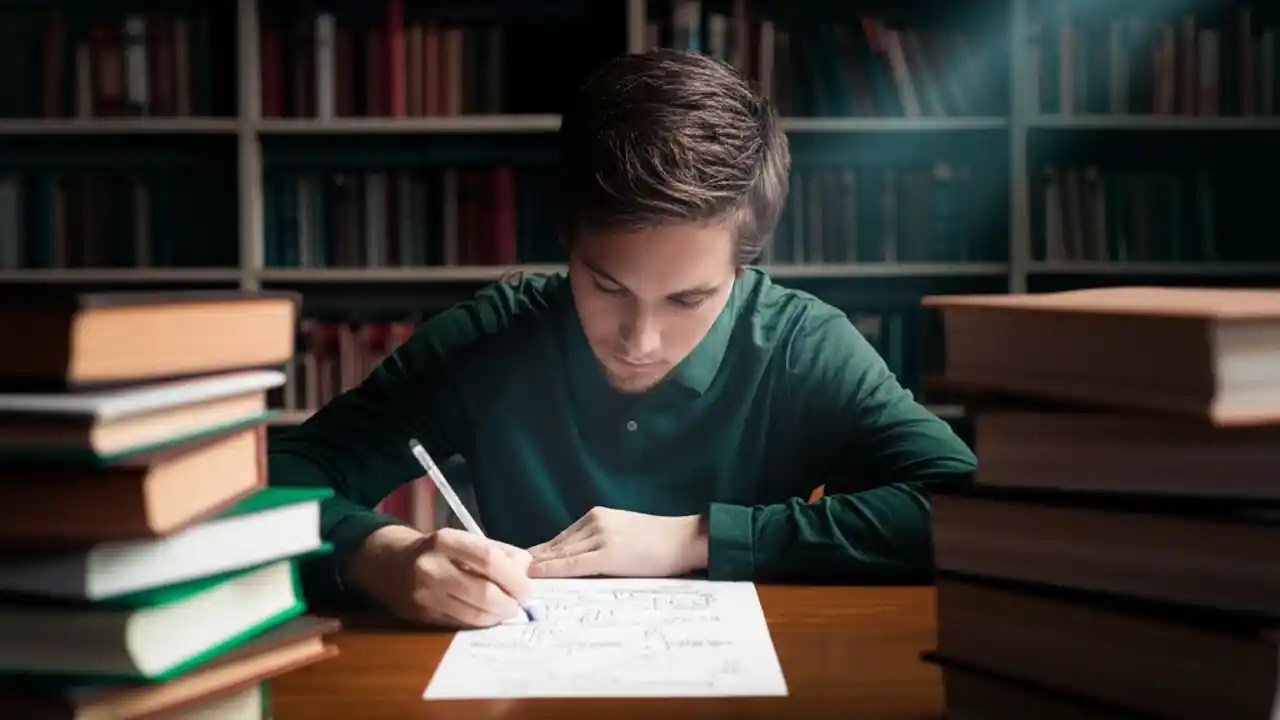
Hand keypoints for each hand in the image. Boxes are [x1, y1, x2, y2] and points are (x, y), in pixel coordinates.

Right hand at [344, 525, 532, 628]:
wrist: (390, 564)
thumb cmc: (438, 551)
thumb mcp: (465, 540)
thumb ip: (500, 553)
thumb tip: (527, 572)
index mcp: (446, 540)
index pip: (491, 560)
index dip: (515, 578)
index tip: (526, 589)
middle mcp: (431, 567)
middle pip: (485, 593)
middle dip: (510, 603)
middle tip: (518, 604)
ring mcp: (424, 595)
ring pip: (475, 615)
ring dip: (497, 616)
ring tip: (503, 610)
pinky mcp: (422, 616)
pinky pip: (461, 624)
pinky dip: (479, 622)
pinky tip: (484, 615)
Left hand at [526, 507, 707, 577]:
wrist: (685, 539)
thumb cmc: (660, 542)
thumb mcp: (624, 534)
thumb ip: (599, 542)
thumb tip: (575, 560)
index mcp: (597, 516)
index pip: (560, 537)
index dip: (539, 552)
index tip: (519, 562)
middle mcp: (595, 522)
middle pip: (555, 545)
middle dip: (532, 559)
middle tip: (506, 571)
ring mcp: (601, 537)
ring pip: (560, 554)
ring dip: (537, 567)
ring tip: (513, 577)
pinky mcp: (609, 554)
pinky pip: (573, 563)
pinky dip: (552, 569)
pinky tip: (535, 575)